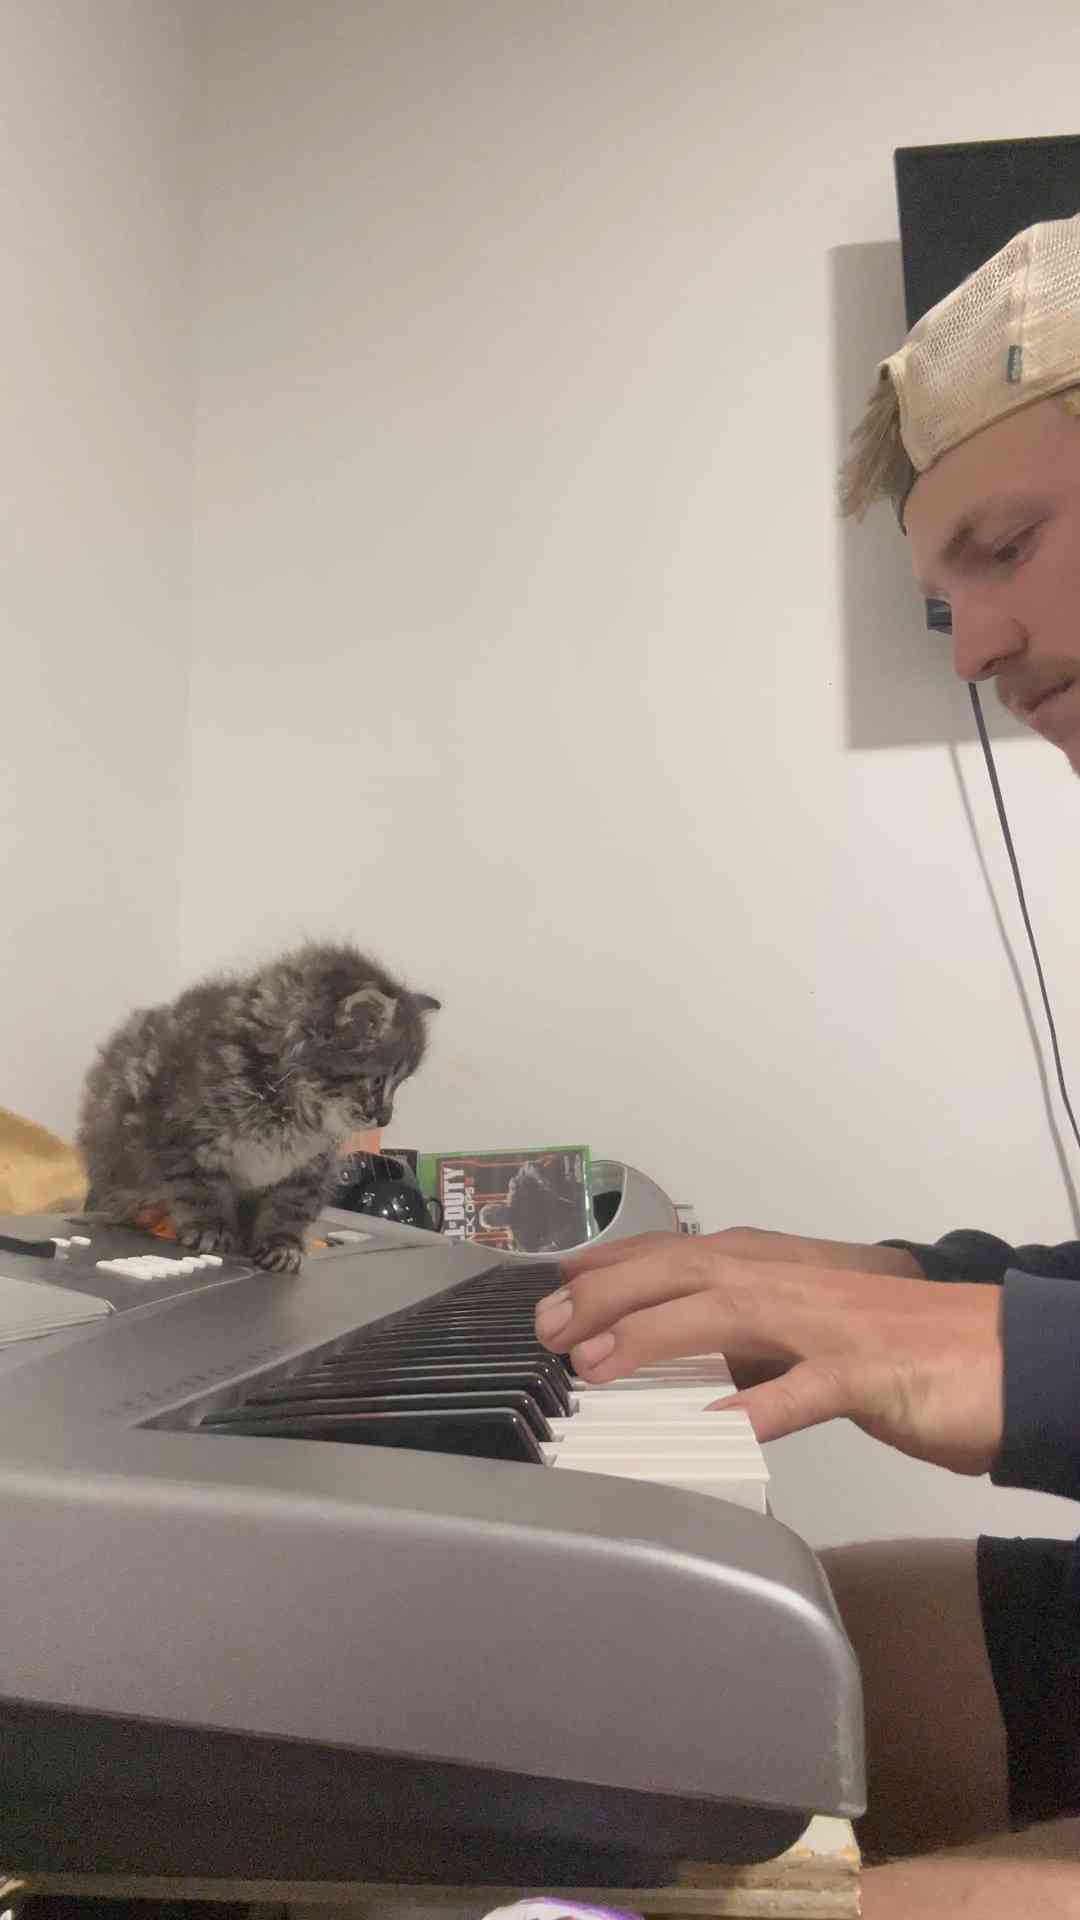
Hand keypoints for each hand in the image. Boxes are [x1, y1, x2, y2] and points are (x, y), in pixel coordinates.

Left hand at [534, 1231, 1003, 1473]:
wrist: (999, 1352)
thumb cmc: (896, 1341)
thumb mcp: (806, 1325)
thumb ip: (743, 1334)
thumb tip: (672, 1356)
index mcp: (769, 1267)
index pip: (671, 1256)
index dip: (606, 1271)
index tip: (551, 1290)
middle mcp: (785, 1282)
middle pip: (680, 1273)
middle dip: (606, 1297)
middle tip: (546, 1331)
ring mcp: (822, 1325)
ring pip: (723, 1315)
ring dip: (653, 1336)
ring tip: (595, 1365)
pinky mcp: (861, 1374)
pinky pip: (798, 1392)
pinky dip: (751, 1408)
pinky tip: (710, 1427)